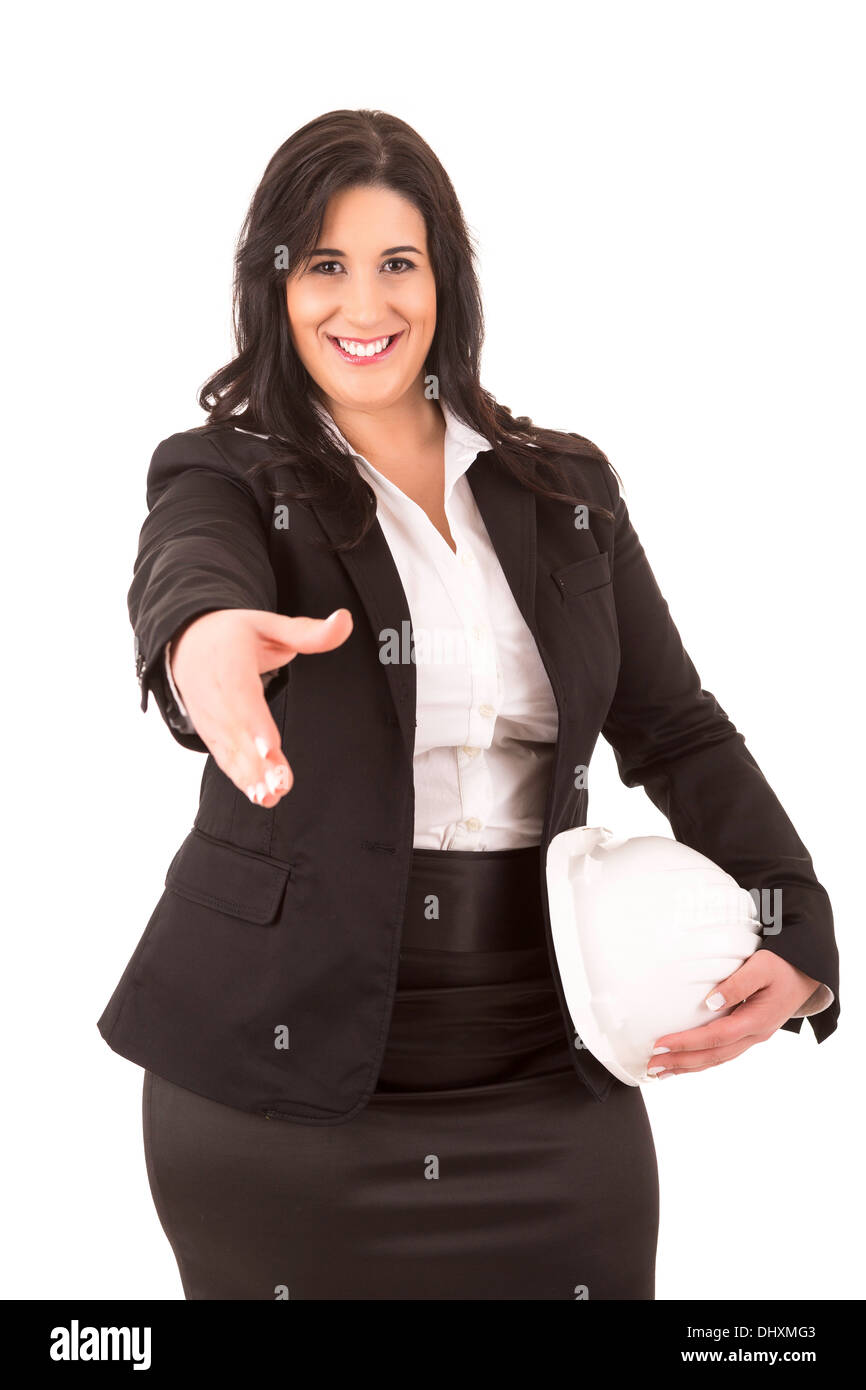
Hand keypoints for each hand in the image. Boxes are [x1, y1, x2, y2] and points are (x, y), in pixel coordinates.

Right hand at [170, 607, 352, 805]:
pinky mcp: (213, 735)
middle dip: (258, 763)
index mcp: (230, 666)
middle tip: (281, 786)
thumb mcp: (268, 623)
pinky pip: (226, 759)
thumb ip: (307, 631)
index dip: (255, 726)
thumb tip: (345, 620)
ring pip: (232, 752)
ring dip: (251, 777)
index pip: (242, 699)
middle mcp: (216, 697)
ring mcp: (212, 720)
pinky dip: (241, 780)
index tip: (271, 747)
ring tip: (271, 798)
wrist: (184, 644)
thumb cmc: (233, 634)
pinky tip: (261, 798)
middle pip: (239, 734)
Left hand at [648, 951, 822, 1077]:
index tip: (660, 1044)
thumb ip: (738, 983)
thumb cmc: (782, 966)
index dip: (687, 1042)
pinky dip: (702, 1060)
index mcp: (757, 1020)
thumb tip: (710, 1001)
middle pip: (714, 1055)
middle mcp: (755, 1034)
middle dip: (681, 1061)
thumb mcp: (762, 967)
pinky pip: (723, 1053)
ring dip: (689, 1066)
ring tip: (661, 1072)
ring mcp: (753, 1037)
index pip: (716, 1037)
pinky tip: (686, 1063)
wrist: (806, 973)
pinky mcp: (750, 1034)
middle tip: (651, 1066)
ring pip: (718, 1059)